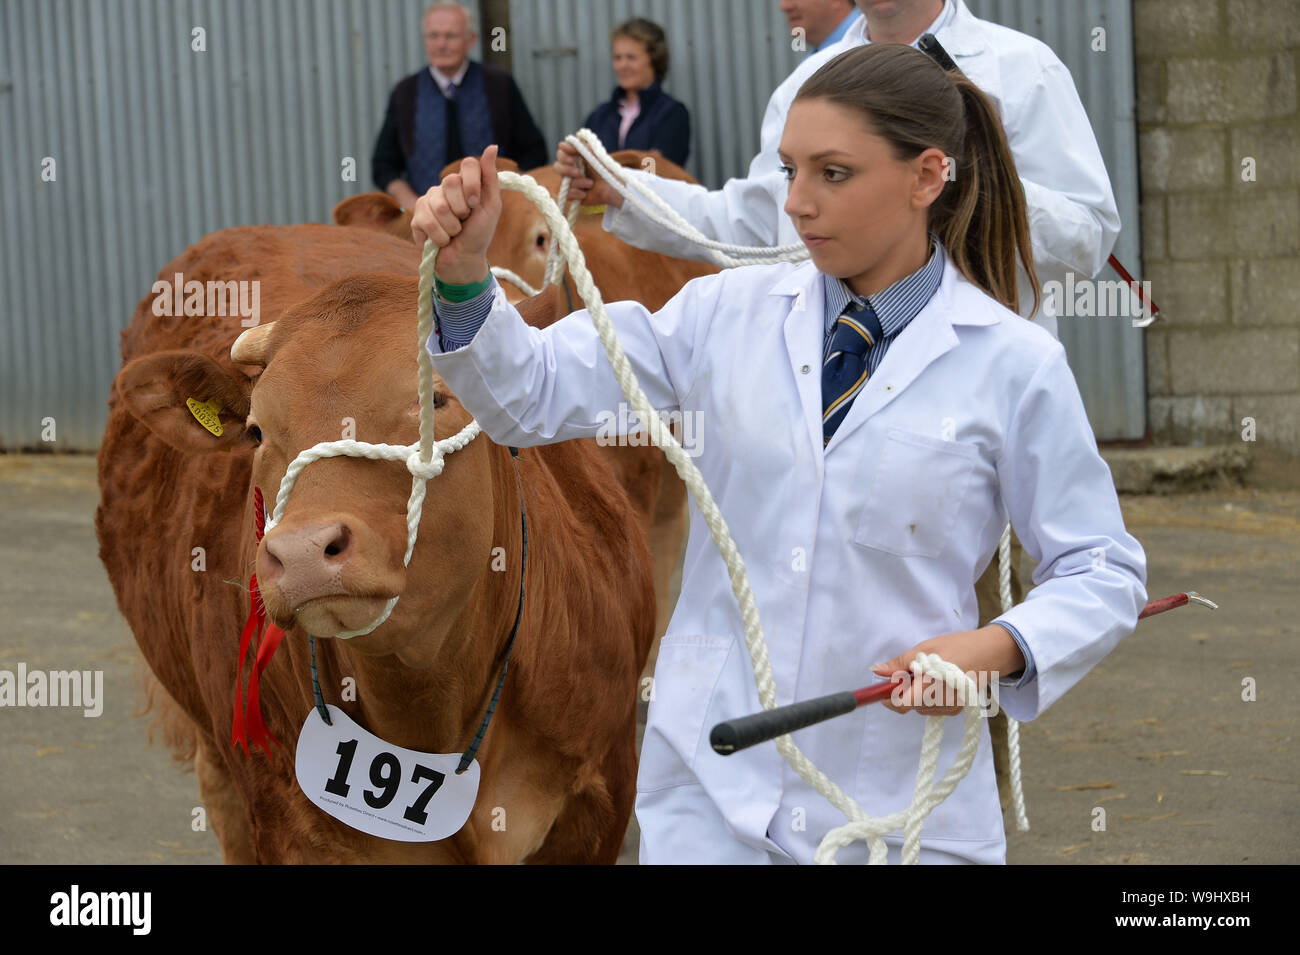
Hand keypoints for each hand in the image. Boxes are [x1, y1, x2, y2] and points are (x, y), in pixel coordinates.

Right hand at [410, 144, 501, 283]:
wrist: (464, 260)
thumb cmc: (479, 234)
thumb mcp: (491, 206)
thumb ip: (490, 178)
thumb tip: (492, 146)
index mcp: (464, 182)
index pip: (467, 164)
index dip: (471, 185)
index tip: (474, 204)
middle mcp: (443, 188)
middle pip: (449, 182)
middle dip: (462, 209)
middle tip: (464, 221)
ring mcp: (427, 201)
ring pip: (438, 206)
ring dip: (452, 228)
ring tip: (454, 233)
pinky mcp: (416, 217)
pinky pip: (426, 222)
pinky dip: (440, 237)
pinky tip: (441, 240)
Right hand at [553, 141, 624, 207]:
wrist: (613, 187)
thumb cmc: (605, 168)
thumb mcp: (594, 154)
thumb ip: (580, 146)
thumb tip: (563, 144)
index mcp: (574, 157)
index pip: (561, 153)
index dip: (564, 155)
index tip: (573, 157)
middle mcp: (570, 169)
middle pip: (557, 167)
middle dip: (566, 170)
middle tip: (579, 172)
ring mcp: (570, 182)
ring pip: (563, 181)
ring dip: (578, 182)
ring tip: (591, 183)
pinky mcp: (573, 194)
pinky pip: (567, 194)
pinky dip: (577, 192)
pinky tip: (586, 192)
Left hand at [870, 625, 1025, 716]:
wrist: (989, 653)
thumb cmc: (956, 647)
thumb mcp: (925, 649)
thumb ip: (900, 663)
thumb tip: (876, 671)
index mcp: (932, 683)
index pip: (903, 704)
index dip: (889, 698)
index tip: (886, 688)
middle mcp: (942, 700)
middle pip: (910, 705)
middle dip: (906, 691)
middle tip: (914, 672)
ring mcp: (951, 707)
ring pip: (921, 707)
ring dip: (918, 694)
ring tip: (930, 675)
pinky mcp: (957, 710)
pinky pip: (933, 708)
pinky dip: (930, 698)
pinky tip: (939, 683)